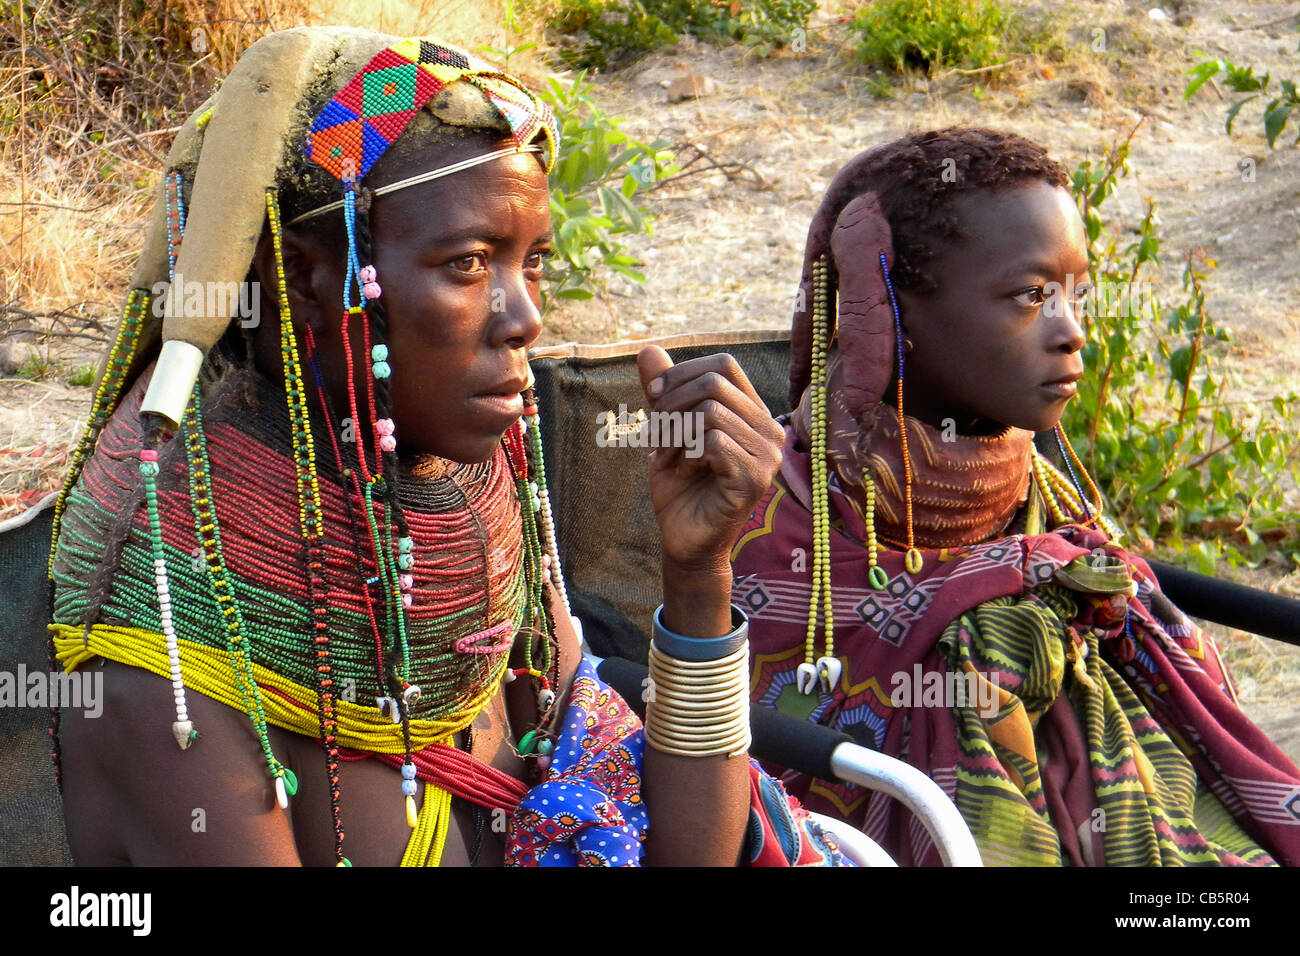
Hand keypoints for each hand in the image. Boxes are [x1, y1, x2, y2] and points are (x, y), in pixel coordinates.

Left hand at [636, 346, 784, 572]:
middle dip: (671, 405)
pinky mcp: (755, 479)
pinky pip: (713, 442)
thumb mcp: (665, 431)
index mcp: (752, 413)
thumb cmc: (679, 487)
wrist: (684, 540)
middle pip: (714, 383)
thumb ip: (662, 393)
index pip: (724, 366)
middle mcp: (768, 430)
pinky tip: (681, 472)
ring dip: (673, 433)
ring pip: (711, 412)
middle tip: (653, 436)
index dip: (683, 373)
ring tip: (663, 458)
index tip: (653, 396)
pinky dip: (685, 454)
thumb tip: (648, 347)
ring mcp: (767, 456)